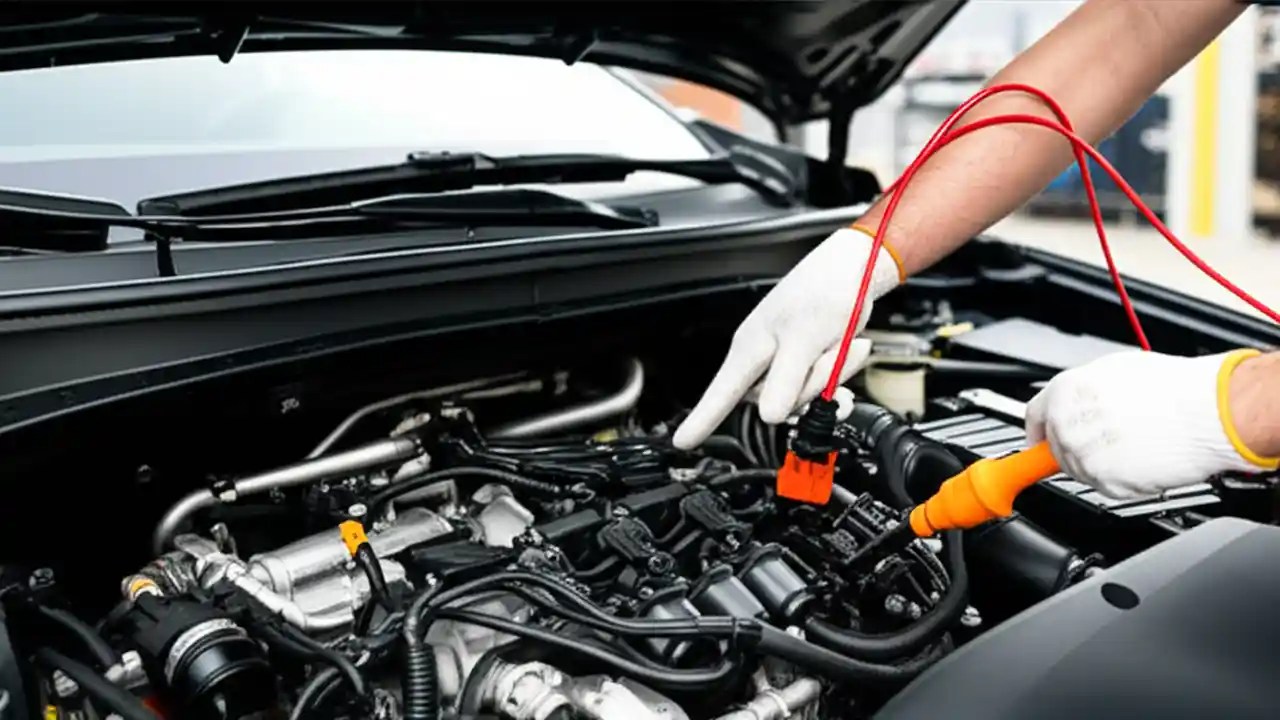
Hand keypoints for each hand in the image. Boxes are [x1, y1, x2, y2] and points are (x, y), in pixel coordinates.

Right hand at [673, 226, 901, 449]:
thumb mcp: (804, 337)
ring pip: (803, 396)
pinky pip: (819, 387)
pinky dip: (838, 376)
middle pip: (778, 402)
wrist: (853, 268)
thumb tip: (770, 416)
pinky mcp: (806, 361)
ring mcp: (785, 360)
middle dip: (813, 386)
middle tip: (831, 355)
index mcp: (750, 348)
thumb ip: (786, 379)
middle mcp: (763, 358)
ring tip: (842, 345)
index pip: (721, 392)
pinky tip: (848, 355)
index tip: (682, 442)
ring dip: (831, 377)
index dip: (702, 419)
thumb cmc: (824, 288)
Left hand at [1025, 350, 1262, 498]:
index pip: (1033, 418)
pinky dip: (1120, 479)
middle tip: (1107, 441)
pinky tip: (1142, 460)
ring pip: (1078, 470)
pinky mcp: (1106, 483)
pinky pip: (1104, 486)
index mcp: (1064, 393)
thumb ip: (1082, 392)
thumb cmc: (1172, 387)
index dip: (1038, 430)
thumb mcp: (1113, 370)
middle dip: (1075, 446)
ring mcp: (1085, 457)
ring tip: (1134, 445)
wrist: (1206, 412)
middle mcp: (1067, 426)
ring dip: (1099, 464)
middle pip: (1055, 448)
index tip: (1039, 440)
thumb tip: (1072, 404)